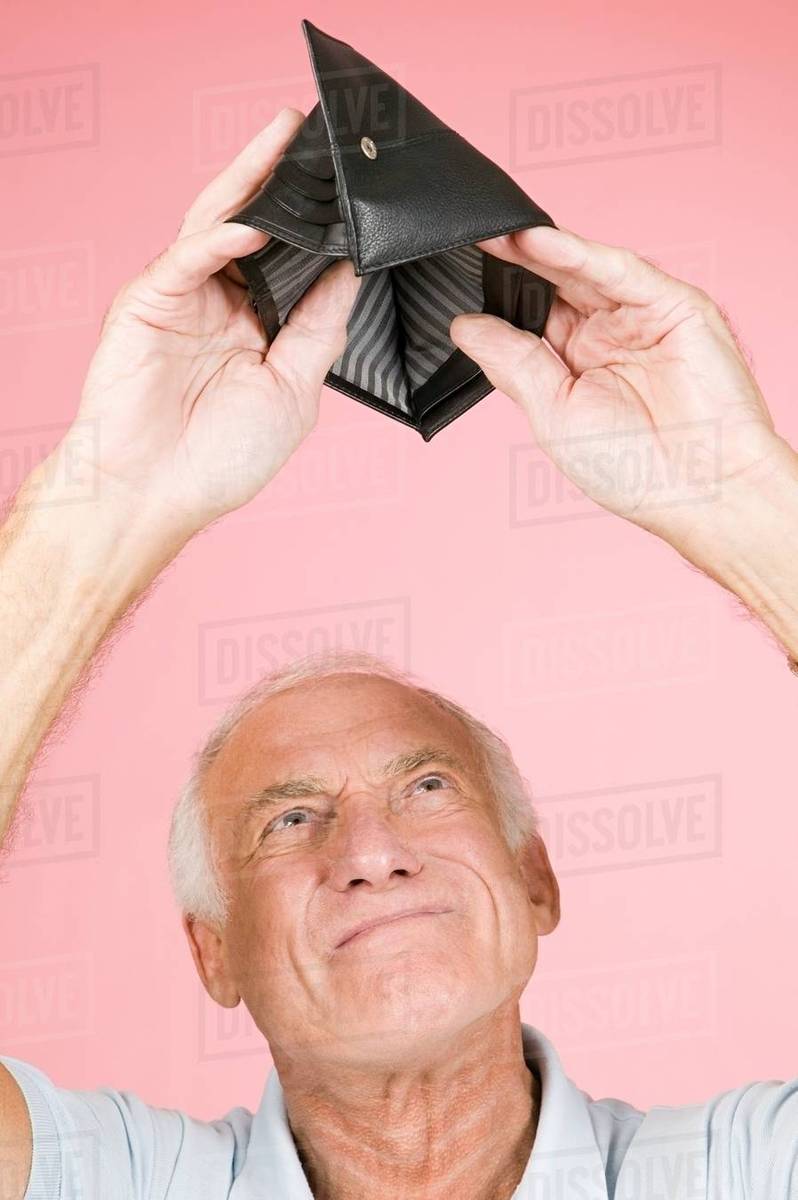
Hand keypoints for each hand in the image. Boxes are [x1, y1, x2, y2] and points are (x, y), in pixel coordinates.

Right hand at [60, 108, 358, 546]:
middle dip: (282, 178)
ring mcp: (182, 297)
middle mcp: (220, 301)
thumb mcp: (294, 389)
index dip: (320, 222)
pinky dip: (217, 238)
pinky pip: (185, 258)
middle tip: (316, 133)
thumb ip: (320, 327)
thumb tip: (352, 272)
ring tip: (286, 141)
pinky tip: (252, 223)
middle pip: (255, 223)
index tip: (355, 187)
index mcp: (257, 323)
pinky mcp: (146, 302)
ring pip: (218, 222)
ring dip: (250, 181)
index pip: (293, 256)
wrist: (155, 497)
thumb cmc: (220, 459)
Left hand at [450, 225, 793, 569]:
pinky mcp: (674, 305)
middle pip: (551, 283)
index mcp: (576, 361)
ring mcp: (640, 316)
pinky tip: (538, 243)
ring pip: (581, 270)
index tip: (451, 270)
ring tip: (494, 234)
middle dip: (509, 261)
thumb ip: (512, 362)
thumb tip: (464, 325)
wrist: (702, 493)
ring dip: (537, 250)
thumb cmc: (635, 470)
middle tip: (466, 238)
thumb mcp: (552, 414)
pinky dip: (579, 255)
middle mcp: (607, 333)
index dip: (494, 291)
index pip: (529, 312)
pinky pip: (620, 272)